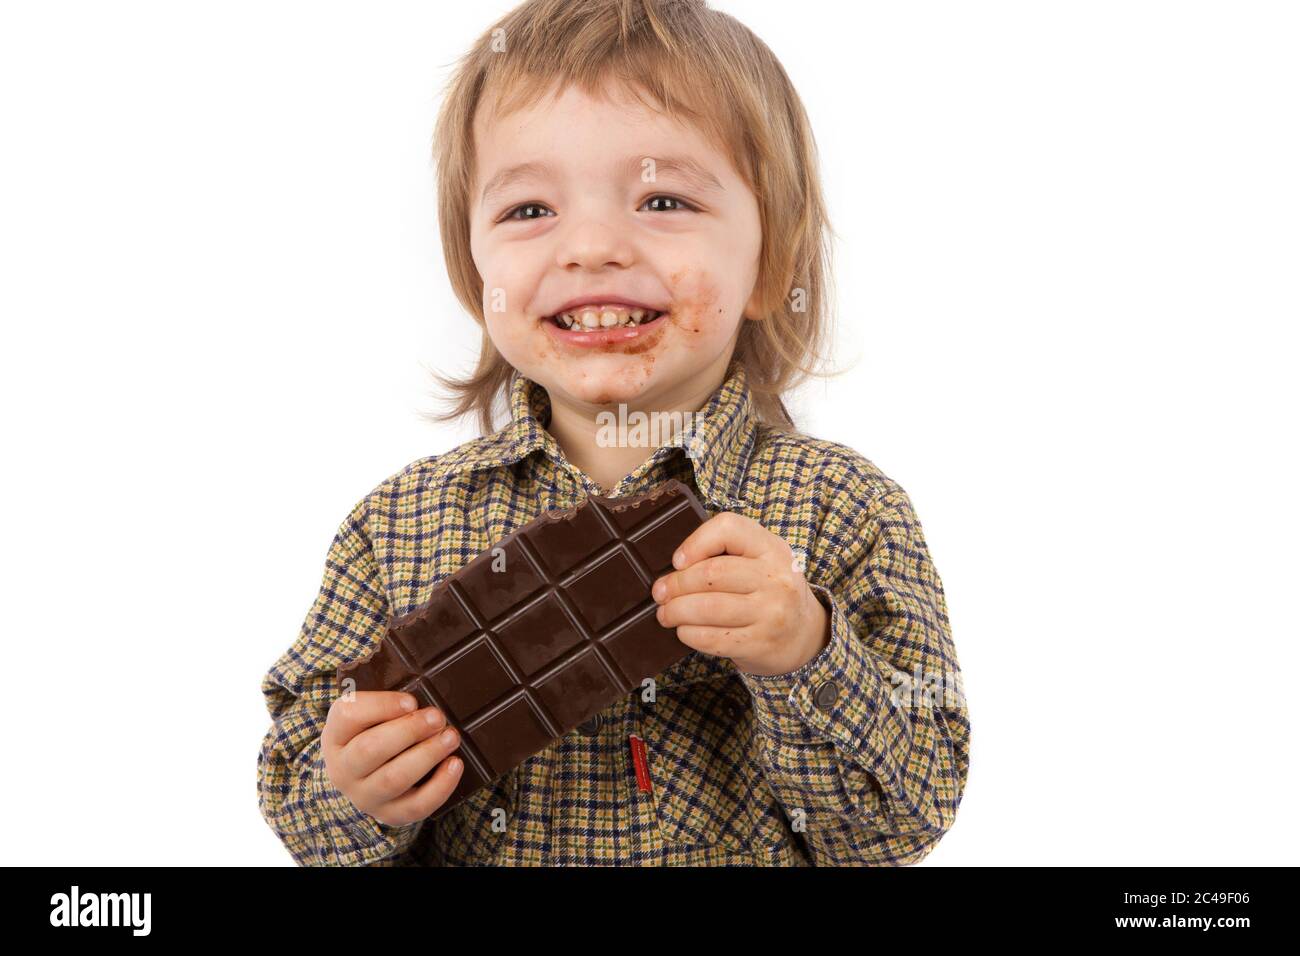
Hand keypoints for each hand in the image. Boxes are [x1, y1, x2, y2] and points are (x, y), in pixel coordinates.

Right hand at [322, 690, 462, 825]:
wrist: (363, 778)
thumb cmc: (372, 733)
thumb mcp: (366, 712)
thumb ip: (380, 695)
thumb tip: (402, 684)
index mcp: (335, 735)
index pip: (348, 715)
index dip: (382, 706)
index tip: (411, 701)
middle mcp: (343, 769)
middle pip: (371, 749)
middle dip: (409, 730)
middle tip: (438, 717)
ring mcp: (365, 796)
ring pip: (394, 779)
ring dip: (427, 755)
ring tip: (451, 737)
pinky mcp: (390, 814)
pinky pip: (416, 806)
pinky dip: (440, 786)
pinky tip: (455, 764)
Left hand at [651, 512, 829, 676]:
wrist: (804, 636)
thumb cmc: (769, 592)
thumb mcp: (761, 561)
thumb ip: (727, 554)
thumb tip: (673, 568)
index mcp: (772, 549)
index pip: (729, 529)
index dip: (696, 542)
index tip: (678, 560)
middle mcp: (775, 579)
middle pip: (711, 573)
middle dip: (676, 584)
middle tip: (660, 592)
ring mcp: (771, 613)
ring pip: (708, 607)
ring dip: (676, 611)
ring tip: (666, 614)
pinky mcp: (760, 644)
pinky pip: (713, 638)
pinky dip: (689, 634)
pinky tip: (684, 631)